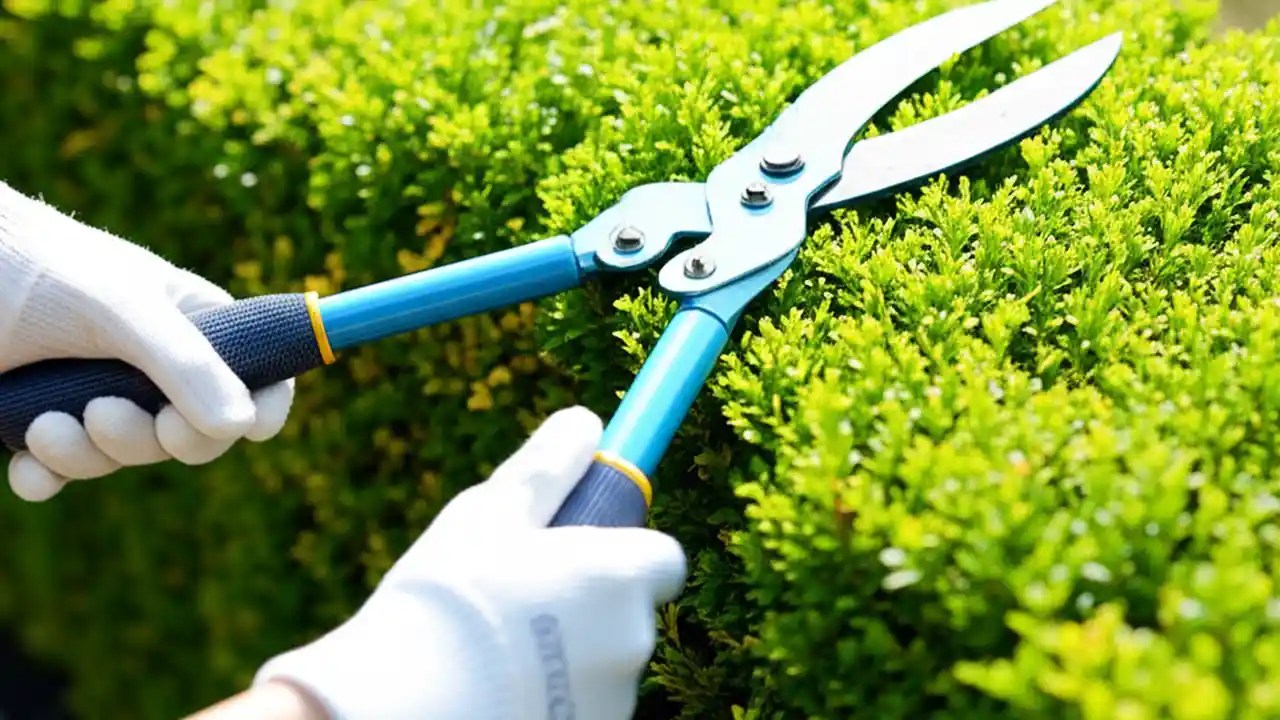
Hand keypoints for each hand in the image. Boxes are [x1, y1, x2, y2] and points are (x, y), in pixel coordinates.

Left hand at [0, 181, 293, 501]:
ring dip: (86, 456)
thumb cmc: (38, 267)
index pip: (261, 375)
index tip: (249, 428)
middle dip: (149, 439)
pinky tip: (24, 465)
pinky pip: (66, 473)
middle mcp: (158, 364)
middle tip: (104, 414)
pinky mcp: (47, 420)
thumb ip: (185, 365)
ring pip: (127, 457)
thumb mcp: (122, 308)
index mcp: (198, 325)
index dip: (263, 407)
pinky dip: (47, 475)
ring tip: (41, 425)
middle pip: (194, 435)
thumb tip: (243, 429)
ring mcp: (103, 393)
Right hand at [254, 406, 686, 719]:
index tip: (582, 548)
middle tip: (520, 597)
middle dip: (589, 603)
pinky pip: (578, 706)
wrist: (406, 705)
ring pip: (601, 664)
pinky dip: (550, 697)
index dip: (626, 550)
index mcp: (622, 575)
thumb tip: (585, 421)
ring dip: (568, 655)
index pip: (664, 558)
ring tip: (496, 650)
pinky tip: (497, 690)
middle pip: (629, 612)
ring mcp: (614, 700)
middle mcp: (634, 639)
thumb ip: (549, 465)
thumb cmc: (451, 597)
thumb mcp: (492, 512)